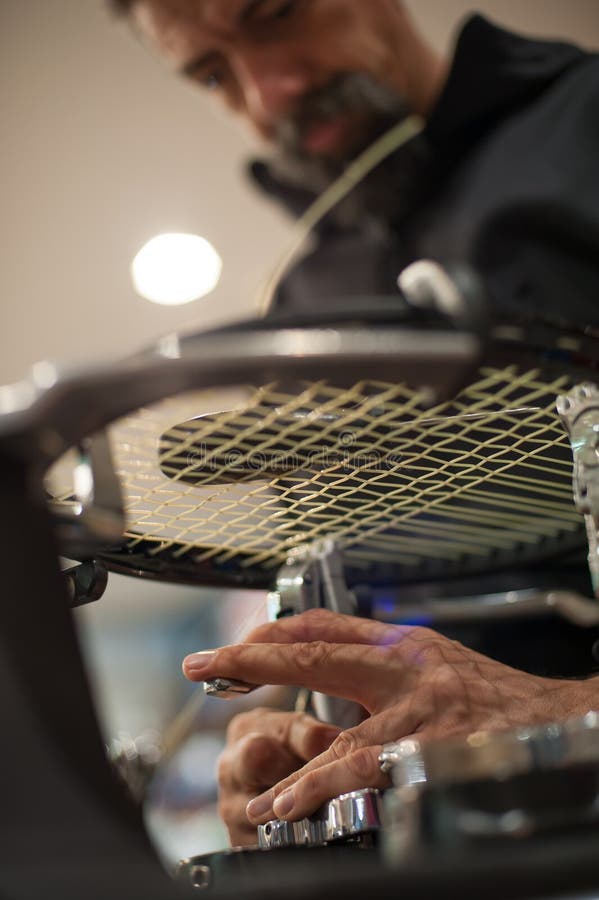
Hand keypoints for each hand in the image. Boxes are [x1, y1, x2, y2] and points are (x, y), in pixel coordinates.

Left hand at [183, 609, 597, 826]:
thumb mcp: (438, 664)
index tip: (237, 643)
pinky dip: (323, 786)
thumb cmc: (497, 698)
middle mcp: (407, 664)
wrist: (558, 717)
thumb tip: (338, 668)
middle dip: (253, 657)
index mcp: (404, 643)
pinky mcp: (435, 747)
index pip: (327, 625)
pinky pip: (367, 769)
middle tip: (205, 663)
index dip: (276, 632)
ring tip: (251, 776)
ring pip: (338, 721)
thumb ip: (386, 666)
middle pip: (316, 652)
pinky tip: (295, 801)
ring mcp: (421, 707)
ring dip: (286, 750)